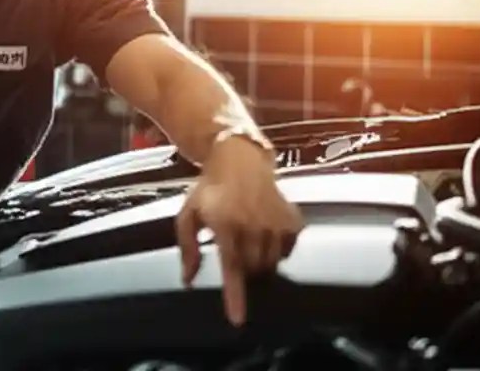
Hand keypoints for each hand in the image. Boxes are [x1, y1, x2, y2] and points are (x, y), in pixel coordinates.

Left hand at [175, 135, 304, 326]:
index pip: (231, 267)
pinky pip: (287, 251)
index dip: (235, 296)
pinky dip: (276, 250)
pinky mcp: (292, 220)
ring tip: (246, 241)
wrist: (239, 160)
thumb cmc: (209, 189)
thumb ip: (187, 248)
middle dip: (242, 271)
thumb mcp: (188, 214)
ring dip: (258, 263)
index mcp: (225, 223)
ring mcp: (276, 222)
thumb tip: (187, 279)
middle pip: (251, 270)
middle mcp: (253, 223)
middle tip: (233, 251)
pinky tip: (263, 234)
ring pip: (270, 264)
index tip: (238, 319)